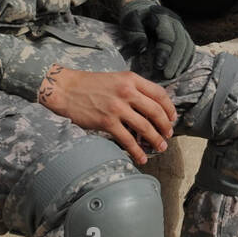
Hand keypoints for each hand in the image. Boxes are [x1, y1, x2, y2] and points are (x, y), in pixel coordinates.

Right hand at [37, 65, 176, 165]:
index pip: (159, 93)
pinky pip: (127, 140)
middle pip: (155, 112)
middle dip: (165, 126)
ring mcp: (117, 107)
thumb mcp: (116, 79)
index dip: (169, 108)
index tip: (172, 118)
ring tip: (160, 147)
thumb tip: (151, 105)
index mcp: (131, 79)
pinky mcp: (106, 122)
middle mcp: (127, 92)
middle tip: (168, 135)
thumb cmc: (90, 84)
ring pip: (144, 127)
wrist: (65, 89)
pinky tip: (142, 158)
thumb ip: (133, 88)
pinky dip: (137, 151)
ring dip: (155, 140)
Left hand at [119, 0, 194, 79]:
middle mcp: (175, 21)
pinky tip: (179, 70)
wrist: (142, 7)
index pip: (168, 36)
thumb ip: (135, 34)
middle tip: (168, 75)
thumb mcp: (130, 22)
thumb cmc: (134, 16)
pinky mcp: (183, 34)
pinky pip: (189, 48)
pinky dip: (185, 60)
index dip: (165, 52)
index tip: (159, 66)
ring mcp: (181, 27)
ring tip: (174, 75)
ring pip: (188, 46)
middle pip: (181, 43)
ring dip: (182, 62)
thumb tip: (142, 47)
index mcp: (162, 16)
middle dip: (175, 61)